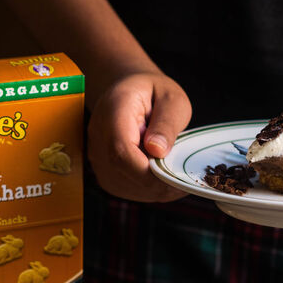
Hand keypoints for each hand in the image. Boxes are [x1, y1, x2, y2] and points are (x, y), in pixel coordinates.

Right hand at [87, 70, 191, 201]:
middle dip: (156, 182)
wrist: (130, 92)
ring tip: (175, 174)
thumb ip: (166, 122)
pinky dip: (148, 190)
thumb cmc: (154, 93)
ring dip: (154, 188)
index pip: (120, 150)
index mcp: (113, 111)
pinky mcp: (104, 172)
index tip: (174, 174)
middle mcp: (98, 136)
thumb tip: (158, 151)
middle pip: (122, 172)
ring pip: (125, 186)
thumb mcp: (171, 99)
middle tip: (185, 178)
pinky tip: (163, 177)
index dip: (147, 169)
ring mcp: (97, 157)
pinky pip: (126, 189)